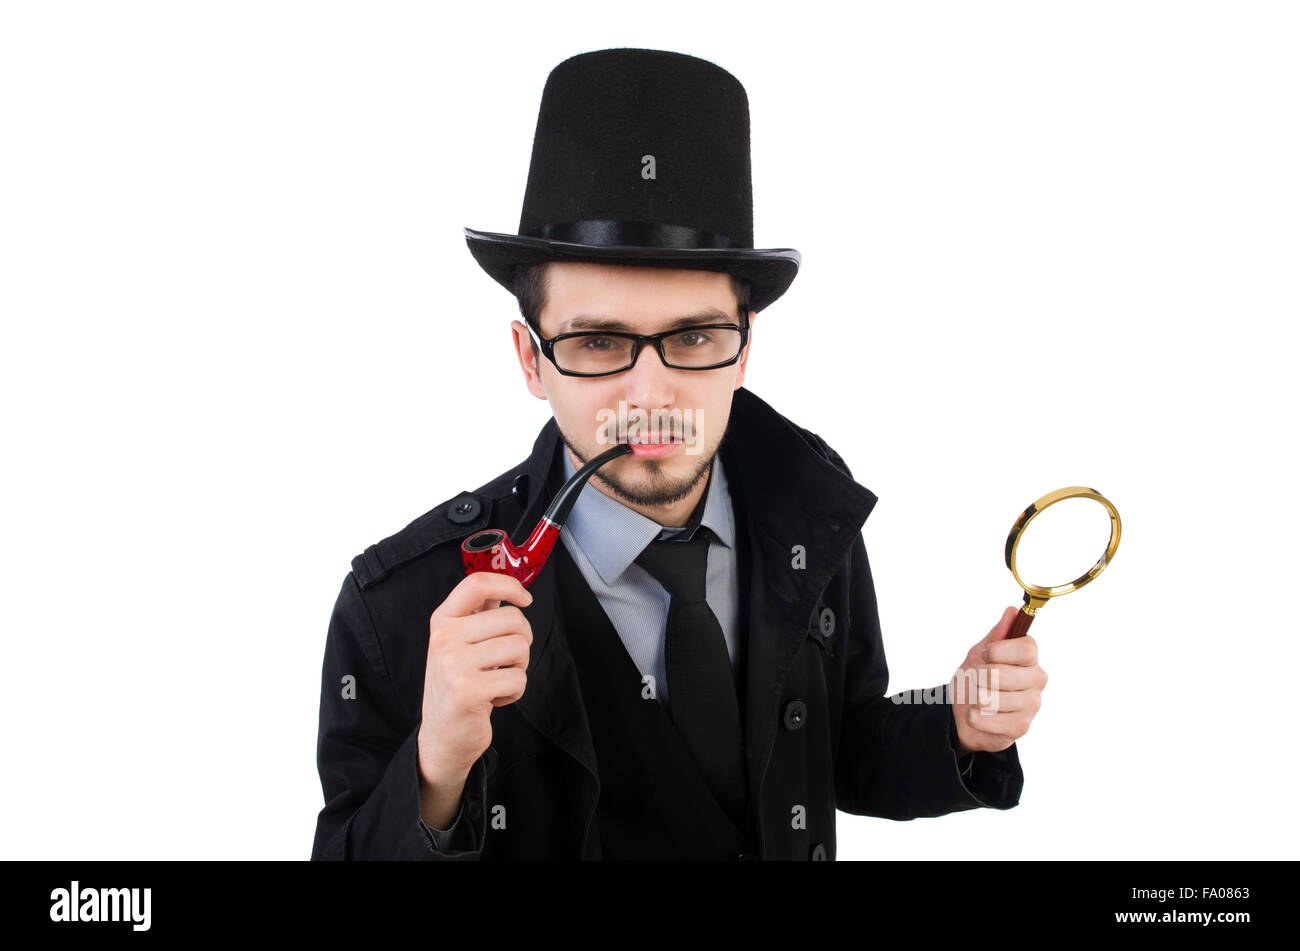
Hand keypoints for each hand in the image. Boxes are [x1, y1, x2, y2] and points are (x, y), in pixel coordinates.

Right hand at [417, 571, 534, 786]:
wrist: (442, 736)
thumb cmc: (458, 686)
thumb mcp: (461, 644)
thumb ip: (478, 616)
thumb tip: (503, 589)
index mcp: (442, 621)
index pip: (477, 584)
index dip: (509, 585)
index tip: (525, 599)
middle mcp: (444, 638)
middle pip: (513, 619)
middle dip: (523, 641)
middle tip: (506, 662)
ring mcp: (453, 663)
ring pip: (520, 647)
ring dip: (519, 668)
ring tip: (497, 680)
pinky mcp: (467, 690)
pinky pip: (518, 679)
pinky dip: (514, 692)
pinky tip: (494, 699)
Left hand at [950, 606, 1046, 754]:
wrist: (964, 711)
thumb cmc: (976, 678)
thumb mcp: (981, 652)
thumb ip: (997, 634)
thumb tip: (1012, 610)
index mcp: (1030, 658)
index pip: (1026, 648)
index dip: (999, 651)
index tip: (987, 654)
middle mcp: (1037, 680)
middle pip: (1002, 674)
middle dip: (979, 676)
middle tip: (978, 679)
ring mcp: (1031, 705)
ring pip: (992, 699)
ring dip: (975, 698)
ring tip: (979, 698)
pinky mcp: (1021, 727)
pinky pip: (987, 719)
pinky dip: (974, 716)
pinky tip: (978, 714)